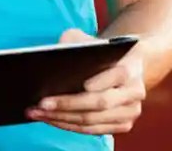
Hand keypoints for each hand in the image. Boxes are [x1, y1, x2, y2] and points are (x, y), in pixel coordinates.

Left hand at [27, 29, 145, 134]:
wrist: (126, 65)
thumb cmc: (100, 51)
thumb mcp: (89, 39)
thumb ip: (74, 42)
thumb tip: (52, 56)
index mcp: (131, 67)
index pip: (118, 74)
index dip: (100, 81)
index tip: (80, 85)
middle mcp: (134, 92)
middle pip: (101, 103)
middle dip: (69, 104)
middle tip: (41, 103)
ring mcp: (130, 111)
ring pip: (94, 120)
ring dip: (63, 119)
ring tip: (37, 113)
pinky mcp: (122, 124)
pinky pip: (93, 130)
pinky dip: (69, 126)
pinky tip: (50, 119)